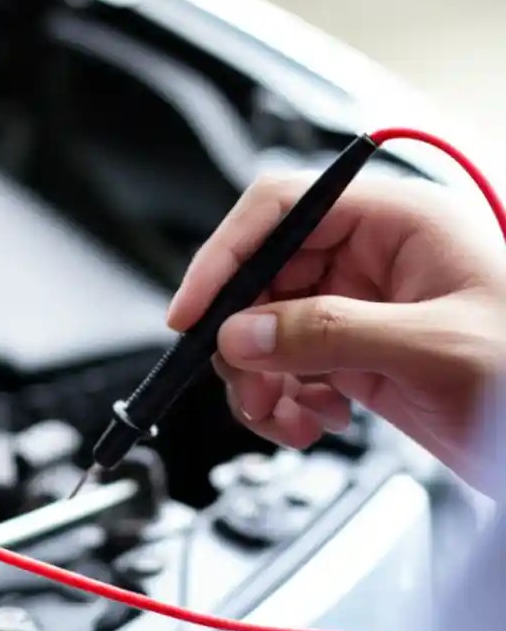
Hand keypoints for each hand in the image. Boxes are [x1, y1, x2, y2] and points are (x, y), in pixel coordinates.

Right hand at [168, 173, 505, 477]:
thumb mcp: (435, 346)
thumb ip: (328, 334)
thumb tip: (242, 333)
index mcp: (398, 223)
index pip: (282, 209)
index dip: (227, 253)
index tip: (195, 308)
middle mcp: (373, 258)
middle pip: (263, 276)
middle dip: (242, 335)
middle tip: (242, 381)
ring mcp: (362, 308)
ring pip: (266, 328)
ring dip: (258, 378)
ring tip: (280, 415)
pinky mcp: (358, 355)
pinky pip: (287, 367)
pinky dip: (281, 400)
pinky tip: (310, 421)